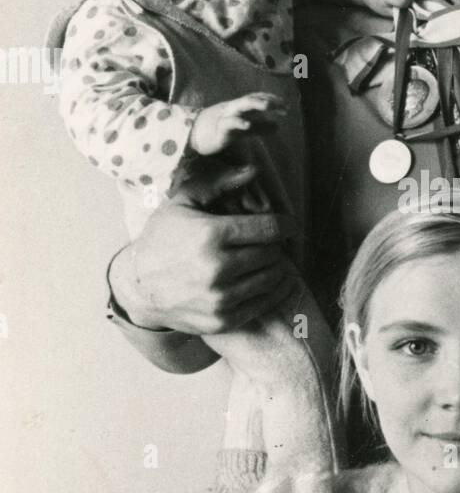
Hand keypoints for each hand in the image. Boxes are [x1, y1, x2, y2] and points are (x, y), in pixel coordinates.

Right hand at [111, 159, 298, 333]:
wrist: (137, 286)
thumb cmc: (162, 239)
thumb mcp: (182, 202)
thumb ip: (218, 183)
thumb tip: (253, 172)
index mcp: (210, 235)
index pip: (268, 229)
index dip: (285, 225)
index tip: (288, 225)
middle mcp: (217, 268)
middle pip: (272, 254)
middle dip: (276, 246)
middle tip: (272, 243)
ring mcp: (220, 298)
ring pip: (271, 280)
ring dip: (276, 268)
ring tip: (270, 261)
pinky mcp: (222, 320)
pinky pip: (263, 305)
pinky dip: (272, 292)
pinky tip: (271, 282)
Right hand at [189, 92, 286, 156]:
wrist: (192, 137)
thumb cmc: (218, 131)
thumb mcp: (243, 129)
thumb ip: (259, 128)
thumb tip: (277, 126)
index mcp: (239, 108)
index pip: (257, 98)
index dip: (272, 99)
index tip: (286, 105)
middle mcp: (233, 108)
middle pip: (251, 98)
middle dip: (267, 99)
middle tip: (284, 105)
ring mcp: (225, 117)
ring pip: (240, 106)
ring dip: (255, 104)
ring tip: (268, 105)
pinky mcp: (219, 129)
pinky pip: (229, 123)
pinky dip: (238, 122)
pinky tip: (248, 125)